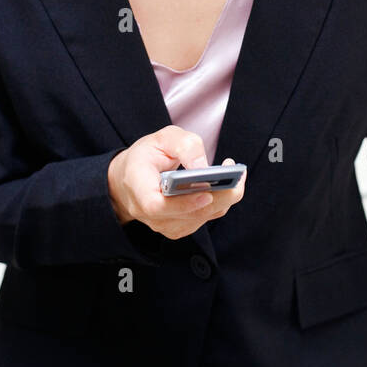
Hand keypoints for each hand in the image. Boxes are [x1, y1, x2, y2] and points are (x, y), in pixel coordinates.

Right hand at [107, 123, 245, 240]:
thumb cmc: (147, 156)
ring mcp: (163, 224)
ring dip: (221, 198)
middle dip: (216, 196)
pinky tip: (226, 184)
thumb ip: (184, 146)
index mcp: (137, 186)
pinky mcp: (177, 227)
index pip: (156, 205)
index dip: (183, 204)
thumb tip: (204, 167)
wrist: (131, 177)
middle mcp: (148, 213)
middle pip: (187, 215)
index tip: (206, 191)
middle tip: (236, 176)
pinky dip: (218, 203)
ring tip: (235, 175)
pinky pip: (203, 219)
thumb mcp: (163, 138)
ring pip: (199, 218)